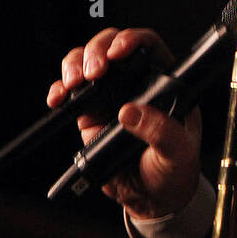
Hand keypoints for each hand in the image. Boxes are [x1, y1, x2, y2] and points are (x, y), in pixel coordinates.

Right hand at [47, 27, 200, 220]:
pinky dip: (59, 90)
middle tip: (93, 73)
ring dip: (74, 64)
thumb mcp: (178, 152)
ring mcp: (110, 95)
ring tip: (74, 84)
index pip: (148, 46)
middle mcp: (135, 82)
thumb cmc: (174, 170)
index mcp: (164, 83)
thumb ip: (161, 131)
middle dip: (96, 51)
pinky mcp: (90, 112)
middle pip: (110, 45)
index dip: (131, 40)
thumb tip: (130, 112)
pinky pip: (70, 91)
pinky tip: (58, 98)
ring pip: (85, 61)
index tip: (118, 52)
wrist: (151, 197)